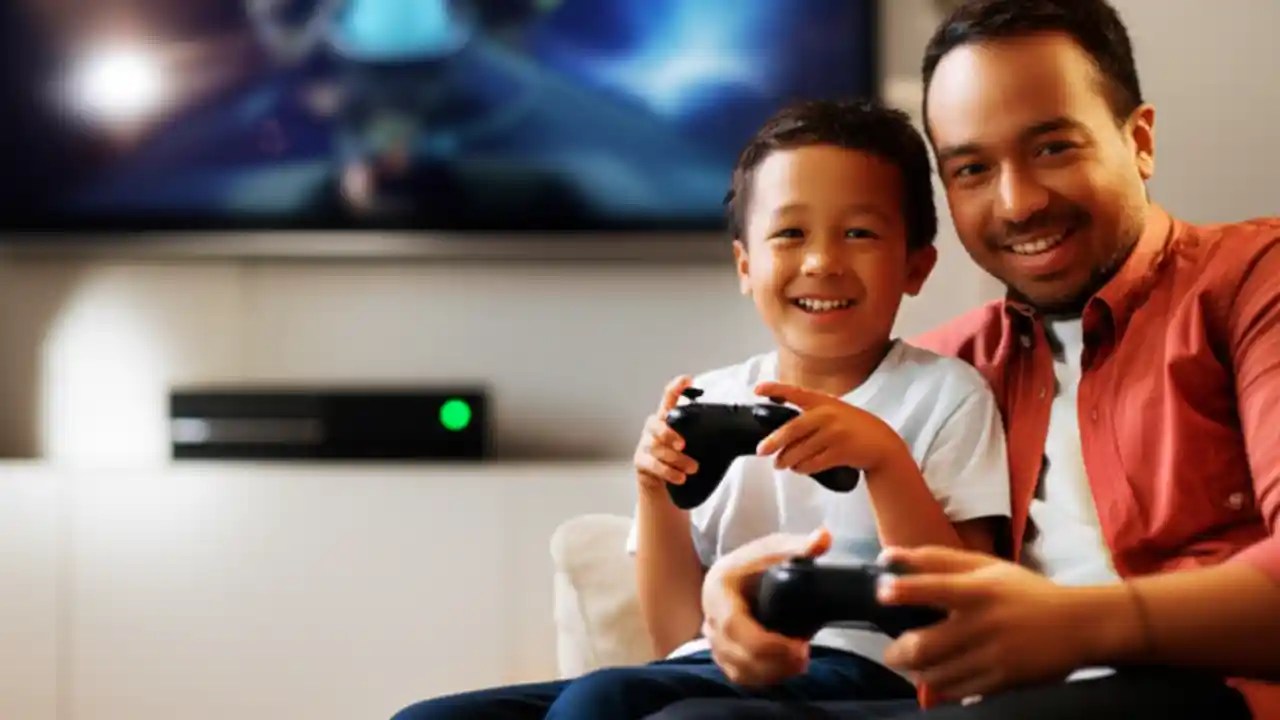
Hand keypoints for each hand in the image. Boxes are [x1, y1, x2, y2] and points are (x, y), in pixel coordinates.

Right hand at [633, 375, 698, 491]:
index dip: (677, 387)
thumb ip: (708, 437)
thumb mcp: (695, 446)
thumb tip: (743, 437)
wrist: (664, 486)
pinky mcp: (640, 462)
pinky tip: (680, 477)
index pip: (669, 398)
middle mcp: (654, 429)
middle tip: (683, 444)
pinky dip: (668, 472)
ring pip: (656, 448)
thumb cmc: (682, 461)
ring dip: (676, 459)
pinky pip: (652, 465)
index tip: (688, 380)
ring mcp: (645, 445)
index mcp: (668, 419)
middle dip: (668, 434)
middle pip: (655, 424)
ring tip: (692, 468)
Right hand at [702, 527, 831, 685]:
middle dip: (773, 662)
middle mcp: (709, 616)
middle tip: (805, 658)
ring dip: (771, 673)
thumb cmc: (756, 562)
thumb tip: (823, 538)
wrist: (738, 575)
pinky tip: (785, 669)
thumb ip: (800, 546)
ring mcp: (713, 639)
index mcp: (718, 589)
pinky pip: (739, 676)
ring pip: (737, 669)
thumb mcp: (776, 548)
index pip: (734, 626)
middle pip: (736, 653)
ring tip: (800, 663)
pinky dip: (763, 678)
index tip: (799, 646)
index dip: (766, 644)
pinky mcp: (722, 654)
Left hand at [754, 382, 908, 475]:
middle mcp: (827, 415)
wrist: (882, 444)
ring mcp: (834, 434)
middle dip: (773, 442)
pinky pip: (812, 464)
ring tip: (781, 464)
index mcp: (823, 401)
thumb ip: (811, 413)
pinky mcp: (840, 452)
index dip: (775, 389)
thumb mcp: (835, 410)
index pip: (795, 392)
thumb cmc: (853, 426)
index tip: (757, 389)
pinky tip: (799, 468)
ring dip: (786, 460)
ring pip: (800, 451)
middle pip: (792, 430)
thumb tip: (780, 429)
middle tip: (761, 451)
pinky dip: (801, 468)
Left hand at [877, 545, 1091, 701]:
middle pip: (926, 645)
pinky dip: (942, 688)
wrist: (1079, 625)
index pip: (932, 587)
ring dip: (917, 672)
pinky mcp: (1004, 681)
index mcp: (978, 589)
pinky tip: (937, 680)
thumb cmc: (1025, 591)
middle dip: (898, 652)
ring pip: (938, 673)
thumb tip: (889, 556)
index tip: (882, 592)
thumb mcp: (987, 567)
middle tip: (890, 652)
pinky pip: (960, 691)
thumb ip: (937, 559)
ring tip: (913, 667)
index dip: (902, 590)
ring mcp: (994, 655)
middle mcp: (984, 623)